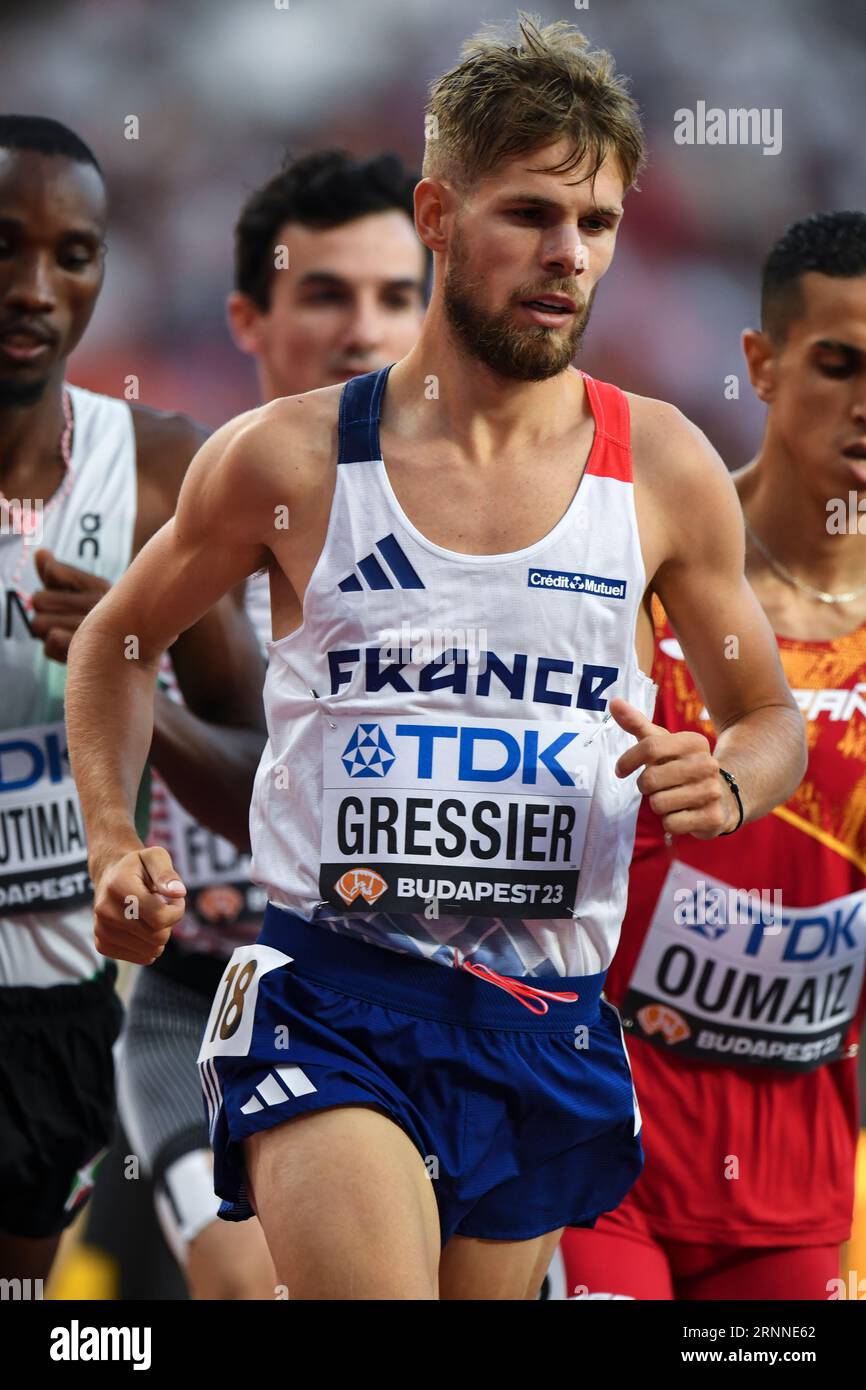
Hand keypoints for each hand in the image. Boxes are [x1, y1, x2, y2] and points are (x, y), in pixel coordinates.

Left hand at [29, 549, 109, 661]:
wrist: (130, 658)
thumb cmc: (100, 625)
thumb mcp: (80, 592)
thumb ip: (57, 572)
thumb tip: (41, 552)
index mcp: (97, 586)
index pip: (52, 572)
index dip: (51, 585)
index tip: (67, 596)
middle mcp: (97, 602)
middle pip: (38, 600)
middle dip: (44, 612)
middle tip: (63, 621)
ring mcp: (91, 627)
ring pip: (39, 623)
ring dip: (46, 633)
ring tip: (67, 636)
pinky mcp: (83, 650)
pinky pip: (50, 642)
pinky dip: (54, 649)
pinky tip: (70, 651)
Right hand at [92, 845, 186, 963]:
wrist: (110, 876)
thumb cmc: (138, 867)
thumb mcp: (155, 858)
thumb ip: (167, 874)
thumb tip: (178, 893)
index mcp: (118, 887)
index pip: (159, 918)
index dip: (177, 911)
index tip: (175, 899)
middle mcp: (105, 910)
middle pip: (157, 937)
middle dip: (169, 923)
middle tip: (163, 906)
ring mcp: (101, 930)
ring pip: (151, 951)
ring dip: (159, 934)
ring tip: (151, 915)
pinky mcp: (102, 945)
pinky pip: (141, 958)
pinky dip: (148, 945)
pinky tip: (142, 927)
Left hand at [610, 696, 738, 839]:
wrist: (722, 796)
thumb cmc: (681, 766)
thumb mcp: (662, 744)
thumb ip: (636, 723)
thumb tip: (613, 702)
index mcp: (694, 742)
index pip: (649, 748)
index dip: (628, 761)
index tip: (620, 770)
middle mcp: (707, 764)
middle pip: (650, 780)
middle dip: (646, 786)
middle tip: (658, 786)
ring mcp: (712, 791)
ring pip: (658, 804)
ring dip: (659, 805)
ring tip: (673, 799)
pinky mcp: (713, 818)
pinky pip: (671, 824)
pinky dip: (671, 822)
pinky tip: (684, 814)